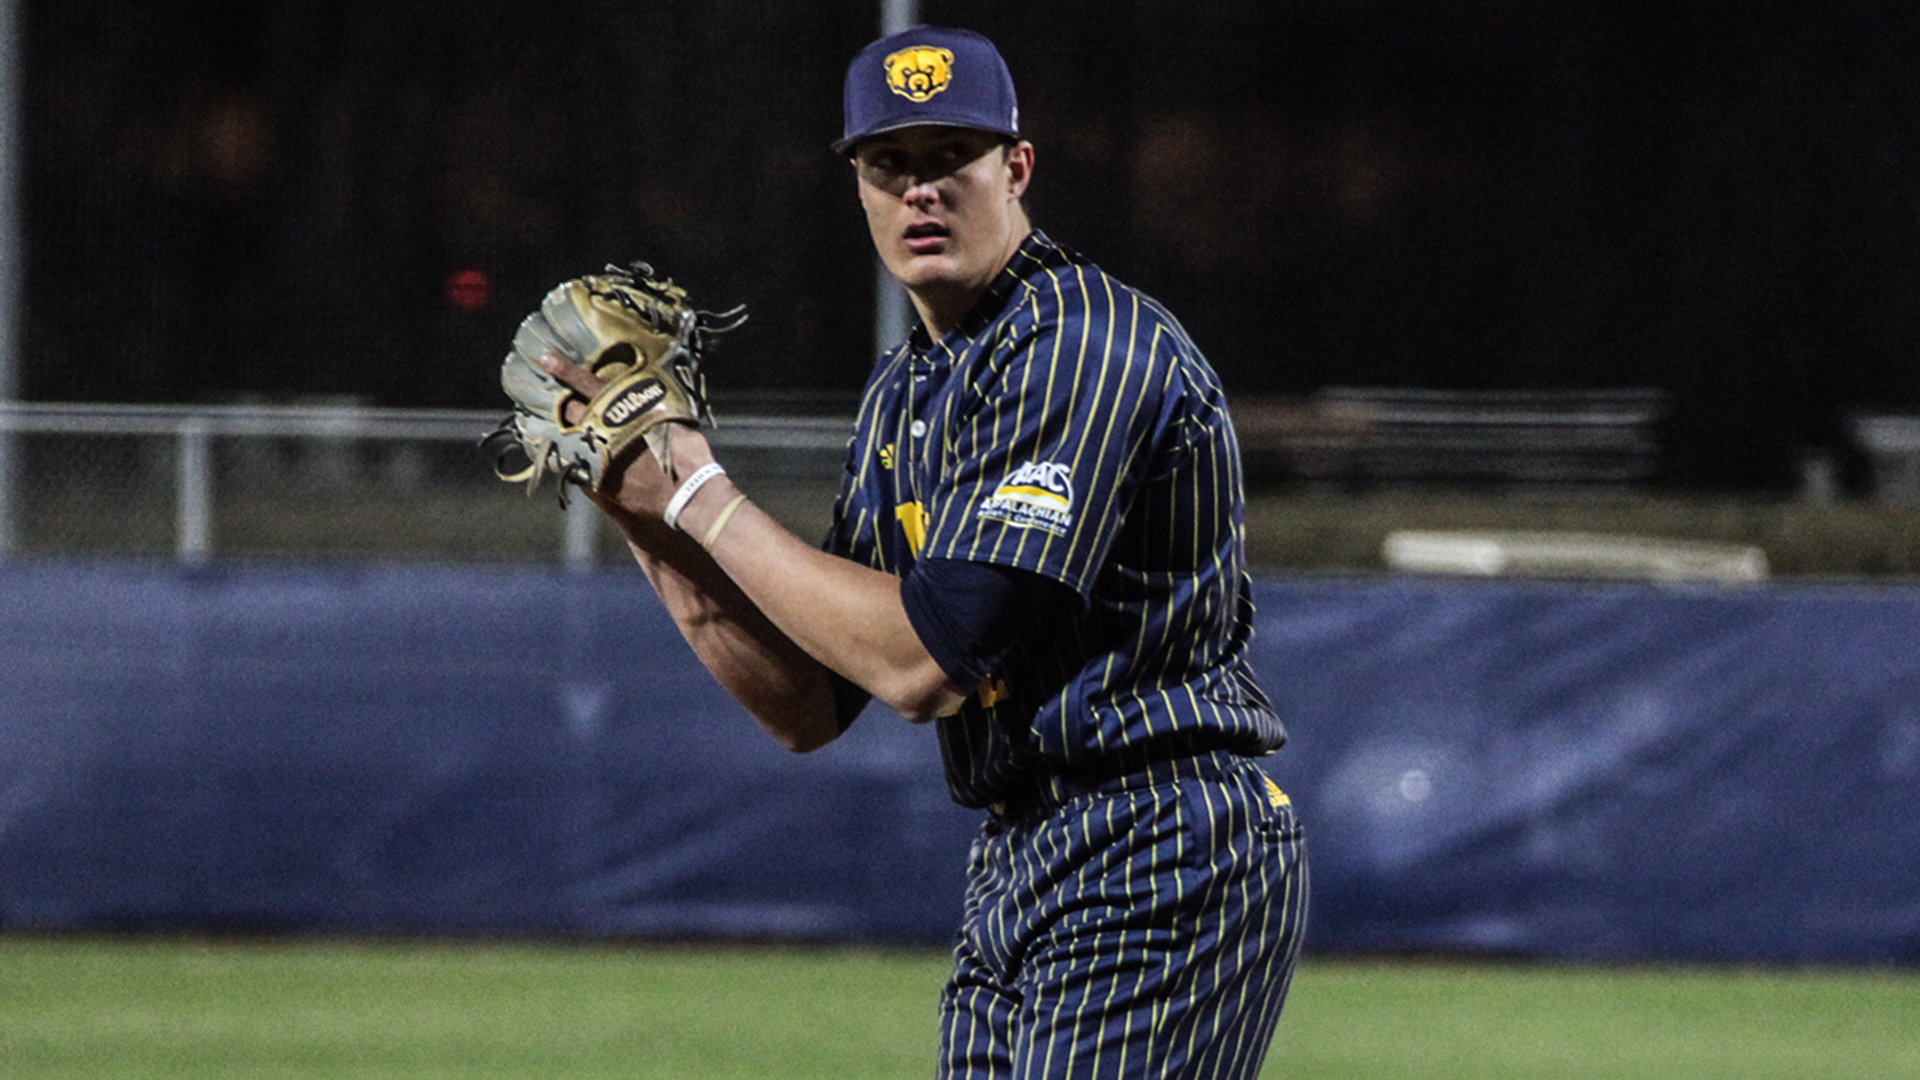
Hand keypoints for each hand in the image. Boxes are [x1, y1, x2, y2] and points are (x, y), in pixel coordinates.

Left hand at [535, 353, 718, 522]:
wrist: (689, 496)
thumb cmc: (689, 458)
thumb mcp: (675, 421)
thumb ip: (655, 407)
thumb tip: (648, 398)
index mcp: (623, 412)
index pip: (587, 384)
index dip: (566, 370)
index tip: (545, 359)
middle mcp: (604, 433)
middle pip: (572, 411)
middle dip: (565, 404)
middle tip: (561, 400)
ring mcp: (598, 459)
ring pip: (569, 439)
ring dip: (566, 433)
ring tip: (566, 430)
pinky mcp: (599, 484)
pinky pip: (577, 467)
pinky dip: (576, 461)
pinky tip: (579, 459)